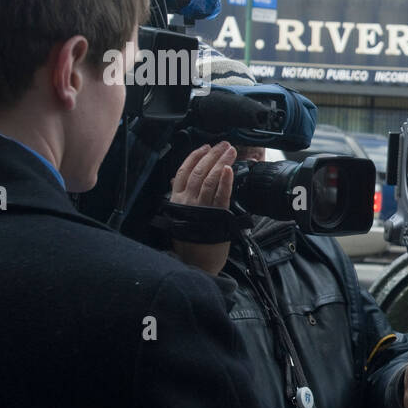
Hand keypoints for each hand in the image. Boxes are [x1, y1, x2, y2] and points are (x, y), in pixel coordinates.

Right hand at [169, 143, 236, 276]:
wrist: (196, 263)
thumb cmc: (190, 240)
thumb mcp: (179, 216)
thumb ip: (179, 198)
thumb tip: (177, 180)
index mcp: (177, 200)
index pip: (184, 171)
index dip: (195, 156)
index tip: (206, 146)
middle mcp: (187, 201)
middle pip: (199, 172)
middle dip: (212, 155)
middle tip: (224, 144)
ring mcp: (201, 208)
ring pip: (210, 179)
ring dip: (221, 162)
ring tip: (231, 150)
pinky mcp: (216, 216)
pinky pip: (221, 195)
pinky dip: (225, 181)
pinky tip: (229, 169)